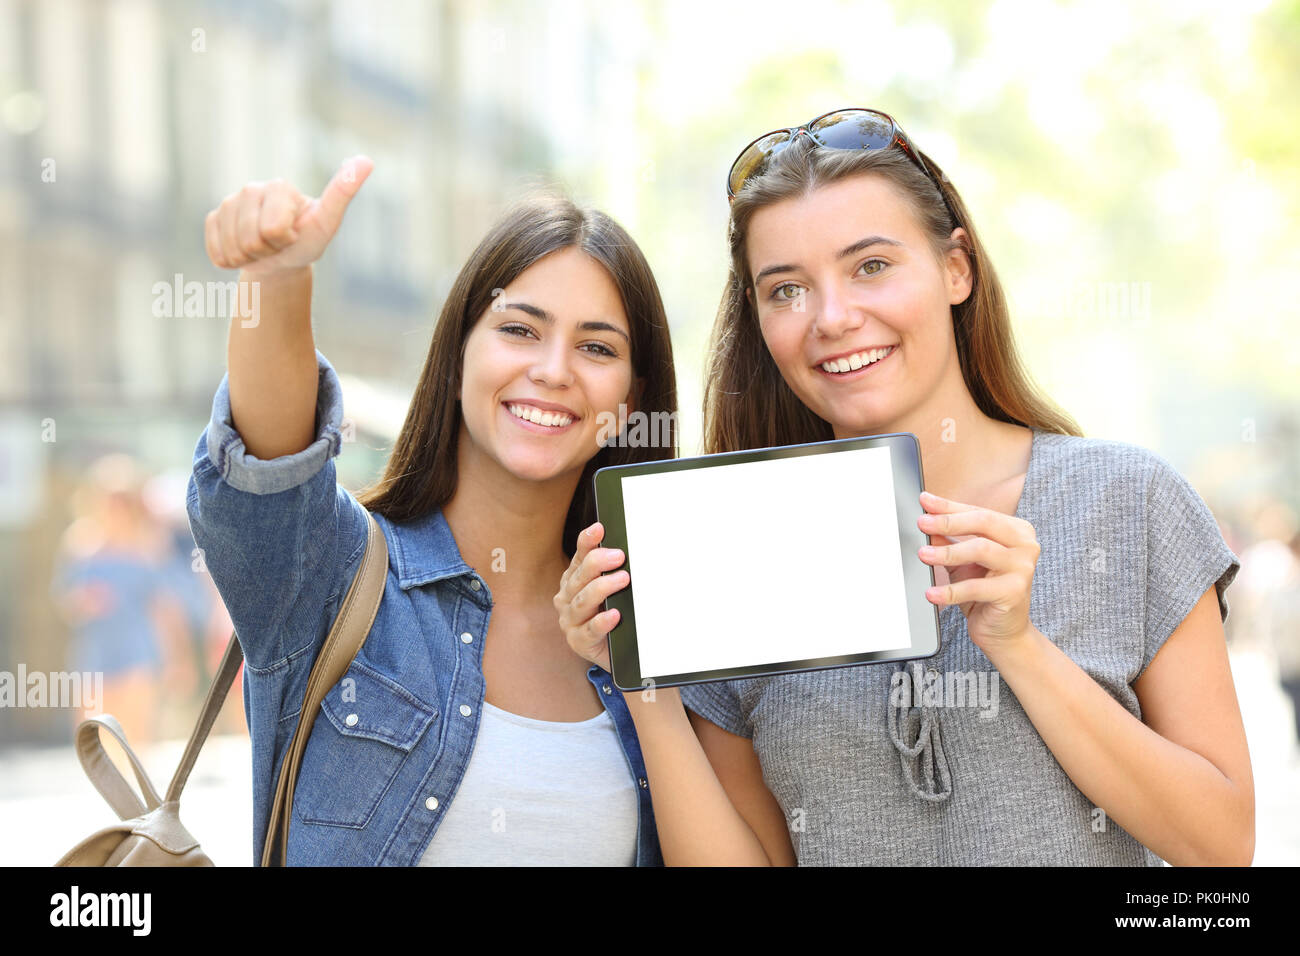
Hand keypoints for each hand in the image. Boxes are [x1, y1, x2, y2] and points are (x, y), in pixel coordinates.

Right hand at [203, 156, 373, 276]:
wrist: (284, 259)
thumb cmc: (309, 239)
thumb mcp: (328, 221)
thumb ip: (343, 192)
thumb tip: (367, 160)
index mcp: (278, 186)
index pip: (272, 229)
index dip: (285, 240)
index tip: (294, 234)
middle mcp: (251, 189)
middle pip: (251, 240)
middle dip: (268, 251)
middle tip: (280, 244)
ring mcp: (228, 203)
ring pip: (232, 249)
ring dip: (250, 258)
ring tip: (265, 247)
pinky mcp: (213, 220)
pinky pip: (216, 252)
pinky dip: (232, 260)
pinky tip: (245, 250)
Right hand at [553, 522, 629, 671]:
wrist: (616, 650)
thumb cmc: (613, 614)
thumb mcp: (612, 589)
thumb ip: (613, 569)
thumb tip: (626, 549)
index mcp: (573, 580)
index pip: (579, 557)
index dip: (587, 542)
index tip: (599, 529)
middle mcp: (567, 598)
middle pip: (580, 578)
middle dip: (598, 564)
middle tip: (619, 556)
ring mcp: (570, 621)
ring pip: (583, 601)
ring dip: (602, 588)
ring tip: (623, 579)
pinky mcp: (578, 641)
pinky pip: (589, 630)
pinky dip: (601, 622)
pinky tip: (614, 615)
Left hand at [915, 490, 1039, 650]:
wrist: (1003, 631)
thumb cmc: (983, 591)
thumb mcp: (962, 561)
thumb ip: (948, 540)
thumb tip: (926, 521)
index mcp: (1016, 531)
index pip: (978, 512)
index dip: (949, 507)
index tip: (924, 501)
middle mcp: (1025, 545)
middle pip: (983, 522)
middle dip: (948, 521)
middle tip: (922, 523)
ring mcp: (1023, 568)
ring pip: (981, 549)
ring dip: (947, 552)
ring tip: (923, 555)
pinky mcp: (1014, 592)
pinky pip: (976, 587)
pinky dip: (950, 591)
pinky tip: (932, 593)